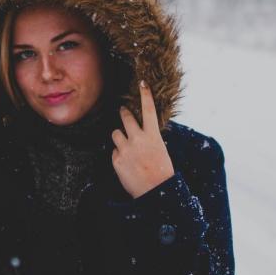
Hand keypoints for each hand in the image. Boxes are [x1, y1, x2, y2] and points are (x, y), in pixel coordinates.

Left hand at [110, 80, 175, 197]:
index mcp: (153, 135)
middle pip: (125, 117)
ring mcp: (126, 149)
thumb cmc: (161, 171)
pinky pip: (114, 151)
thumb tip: (142, 130)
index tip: (142, 83)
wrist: (156, 192)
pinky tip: (127, 164)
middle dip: (123, 113)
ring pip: (115, 133)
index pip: (149, 110)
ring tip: (126, 146)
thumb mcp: (160, 149)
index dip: (145, 94)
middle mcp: (138, 139)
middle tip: (123, 111)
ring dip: (119, 136)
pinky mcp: (117, 159)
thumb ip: (150, 138)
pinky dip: (119, 155)